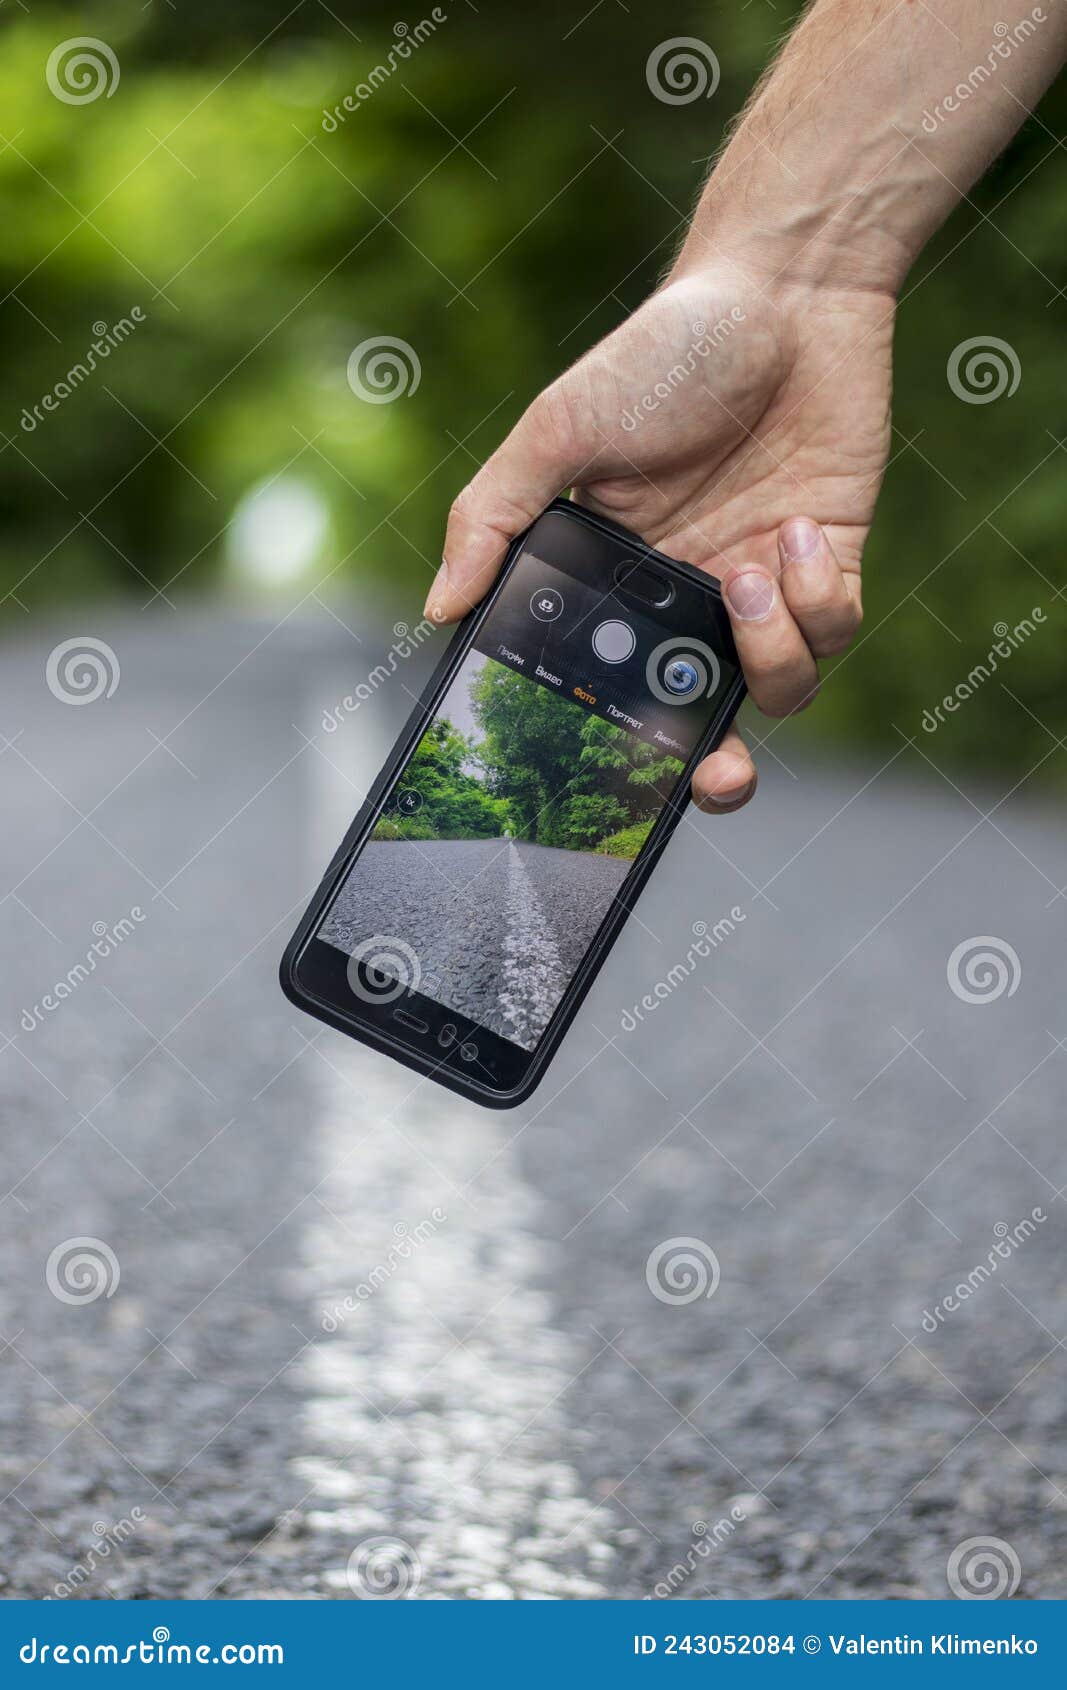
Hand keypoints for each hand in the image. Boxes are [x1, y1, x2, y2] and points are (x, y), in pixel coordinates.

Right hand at [425, 259, 893, 811]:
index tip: (611, 778)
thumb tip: (439, 608)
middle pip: (702, 725)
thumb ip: (494, 515)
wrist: (785, 293)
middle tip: (712, 773)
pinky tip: (794, 525)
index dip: (616, 751)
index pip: (609, 691)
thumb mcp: (557, 430)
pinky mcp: (827, 562)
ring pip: (779, 687)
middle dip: (713, 773)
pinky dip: (816, 596)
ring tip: (746, 569)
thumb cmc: (660, 355)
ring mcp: (760, 587)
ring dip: (768, 647)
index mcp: (615, 585)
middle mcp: (686, 601)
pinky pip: (833, 628)